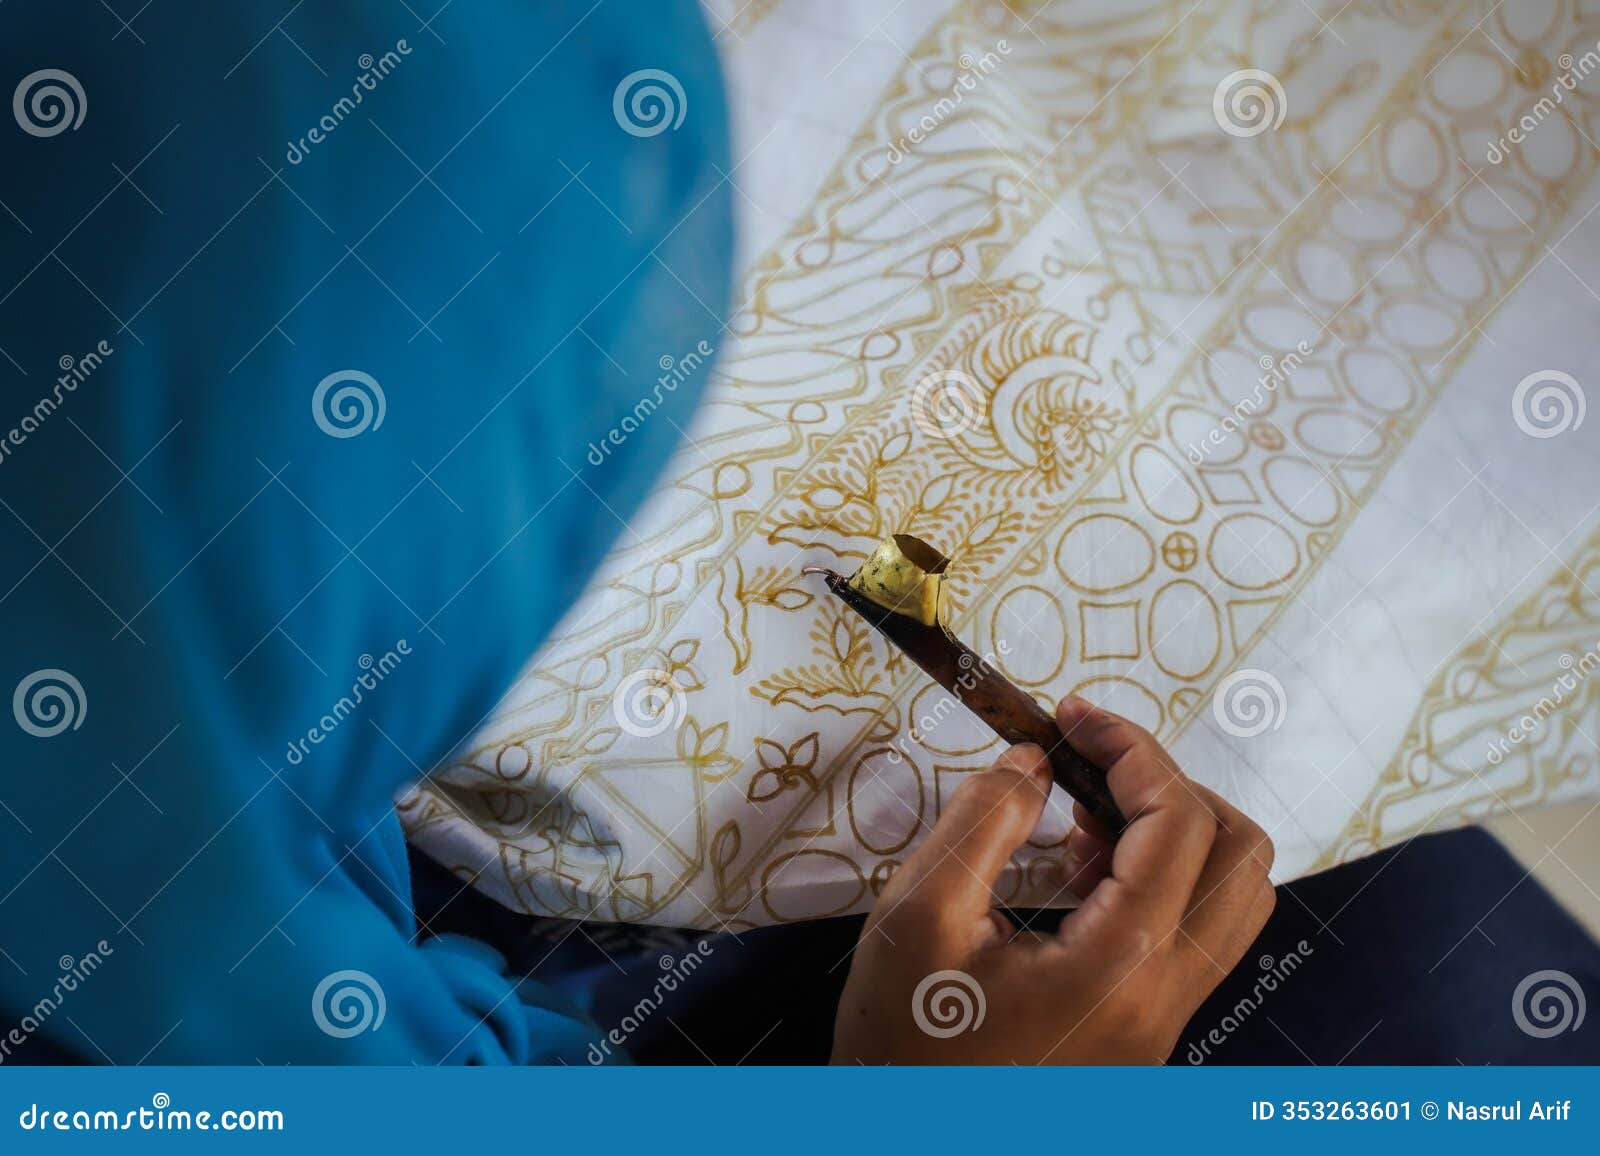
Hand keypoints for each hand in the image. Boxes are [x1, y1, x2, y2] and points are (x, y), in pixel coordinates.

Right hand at [831, 695, 1274, 1063]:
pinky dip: (1159, 881)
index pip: (1180, 823)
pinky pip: (1193, 938)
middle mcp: (1166, 997)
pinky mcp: (1147, 1033)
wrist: (904, 1144)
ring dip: (1174, 836)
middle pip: (1242, 859)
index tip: (1072, 717)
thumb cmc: (902, 1042)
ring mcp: (1165, 1023)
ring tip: (1081, 822)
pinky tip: (1078, 878)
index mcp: (1119, 966)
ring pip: (1231, 902)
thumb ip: (984, 820)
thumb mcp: (917, 916)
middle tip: (1090, 767)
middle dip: (1172, 787)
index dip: (1133, 749)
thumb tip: (1035, 760)